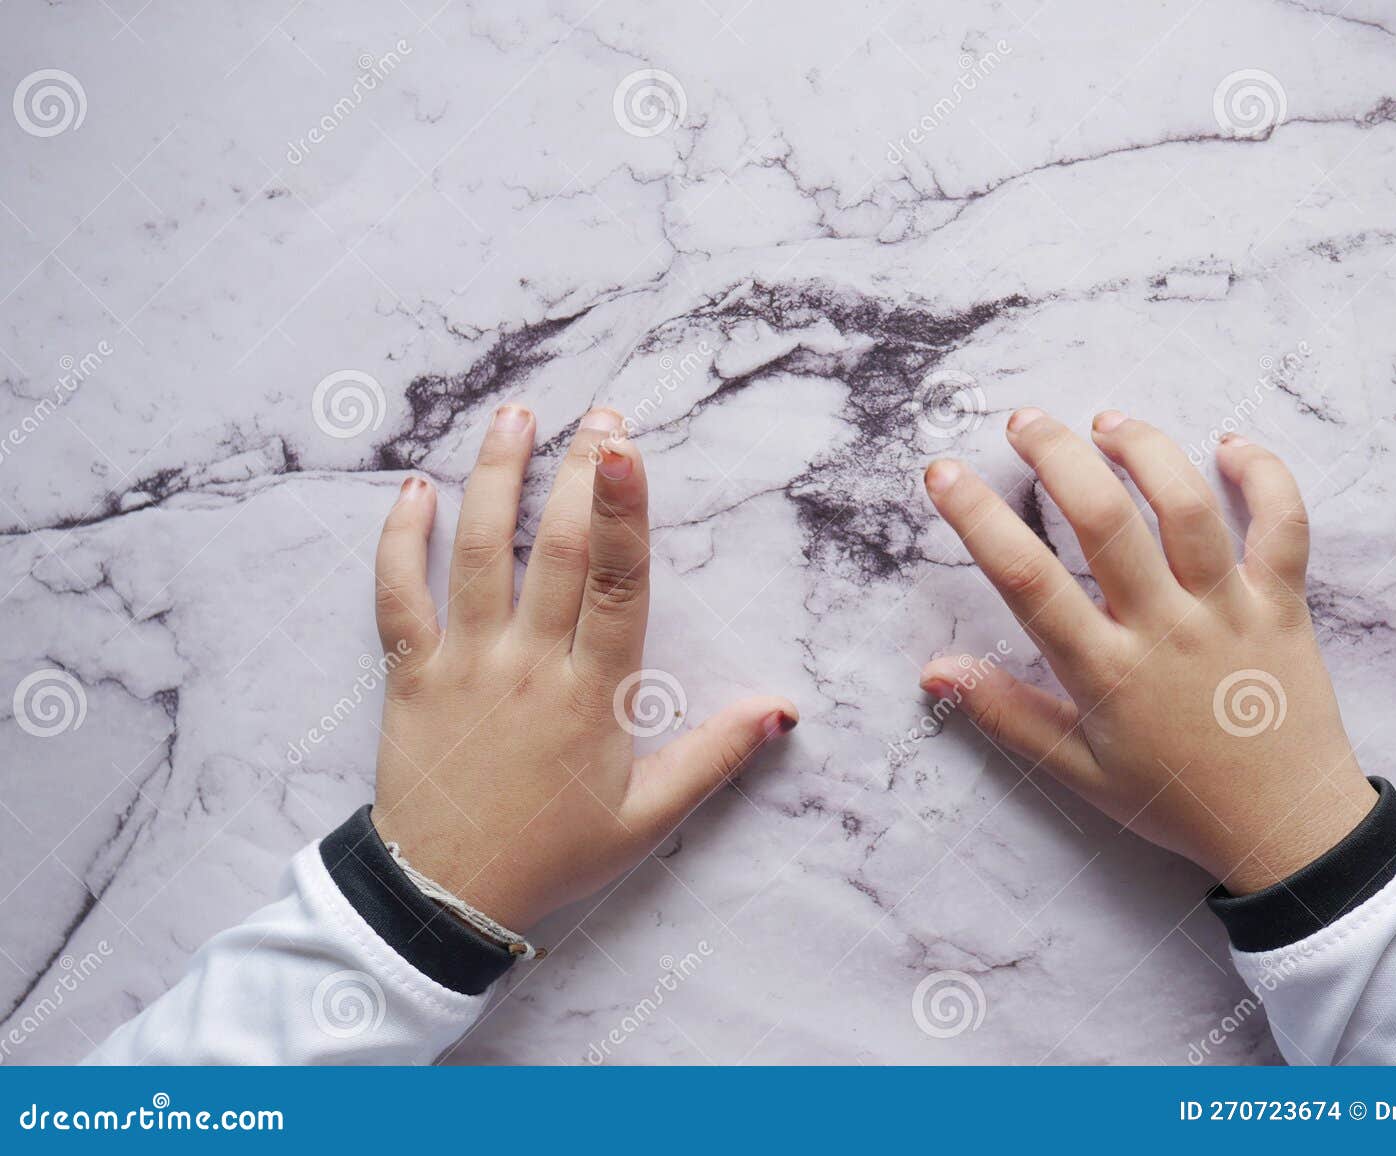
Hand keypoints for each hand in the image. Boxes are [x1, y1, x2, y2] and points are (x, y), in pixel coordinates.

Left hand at [368, 405, 797, 930]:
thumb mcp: (646, 817)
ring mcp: (464, 663)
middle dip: (576, 472)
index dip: (622, 512)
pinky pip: (397, 596)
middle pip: (554, 549)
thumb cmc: (553, 853)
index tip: (626, 447)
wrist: (445, 898)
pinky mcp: (410, 673)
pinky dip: (400, 540)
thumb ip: (714, 756)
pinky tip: (413, 488)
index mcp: (592, 693)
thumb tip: (783, 709)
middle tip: (598, 412)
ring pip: (477, 553)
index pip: (615, 585)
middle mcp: (528, 664)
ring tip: (515, 416)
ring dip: (494, 478)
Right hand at [920, 409, 1374, 893]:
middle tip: (1024, 421)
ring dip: (1143, 449)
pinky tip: (1228, 446)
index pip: (1026, 579)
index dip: (977, 517)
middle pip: (1104, 520)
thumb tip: (933, 671)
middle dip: (1056, 455)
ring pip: (1187, 506)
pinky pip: (1284, 525)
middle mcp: (1165, 629)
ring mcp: (1230, 611)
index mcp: (1107, 671)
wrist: (1286, 831)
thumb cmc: (1176, 799)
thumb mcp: (1078, 771)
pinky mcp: (1284, 604)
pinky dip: (1263, 475)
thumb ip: (1006, 715)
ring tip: (1106, 422)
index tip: (944, 474)